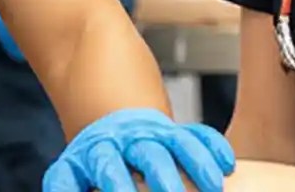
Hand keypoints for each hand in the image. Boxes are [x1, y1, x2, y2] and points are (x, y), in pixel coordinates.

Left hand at [43, 108, 234, 191]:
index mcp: (101, 150)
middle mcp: (131, 140)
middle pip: (149, 154)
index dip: (115, 183)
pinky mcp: (176, 131)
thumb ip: (66, 187)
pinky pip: (199, 134)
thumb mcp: (71, 170)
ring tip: (214, 186)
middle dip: (162, 175)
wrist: (101, 109)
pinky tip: (228, 164)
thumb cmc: (91, 158)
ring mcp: (156, 133)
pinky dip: (213, 145)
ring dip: (197, 162)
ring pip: (180, 142)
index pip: (108, 166)